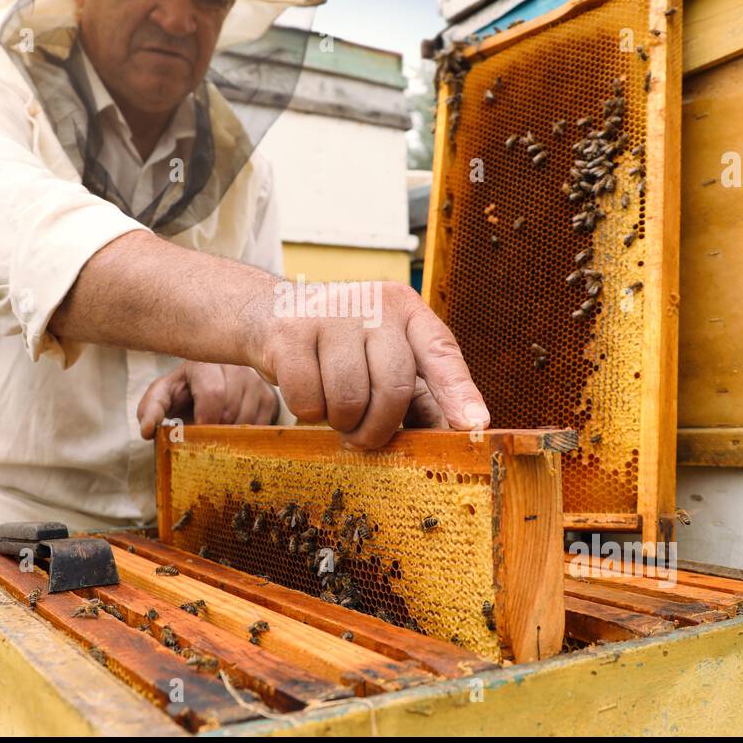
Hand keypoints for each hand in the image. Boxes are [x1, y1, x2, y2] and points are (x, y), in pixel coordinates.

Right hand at [51, 233, 488, 449]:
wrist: (267, 313)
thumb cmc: (338, 346)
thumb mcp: (380, 353)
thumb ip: (416, 389)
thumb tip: (454, 434)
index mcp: (404, 308)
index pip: (440, 351)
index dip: (459, 392)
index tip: (474, 426)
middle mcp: (372, 303)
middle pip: (393, 386)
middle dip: (380, 427)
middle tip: (365, 438)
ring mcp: (328, 315)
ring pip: (349, 399)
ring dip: (340, 421)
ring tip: (332, 408)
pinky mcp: (287, 333)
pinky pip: (308, 401)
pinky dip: (306, 413)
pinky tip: (304, 393)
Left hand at [136, 361, 279, 439]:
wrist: (205, 388)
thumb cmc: (182, 394)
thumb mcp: (162, 397)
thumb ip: (151, 410)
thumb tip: (148, 430)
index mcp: (205, 362)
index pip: (213, 393)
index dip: (205, 419)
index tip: (198, 431)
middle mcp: (235, 365)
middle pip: (230, 412)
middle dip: (214, 430)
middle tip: (204, 435)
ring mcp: (255, 380)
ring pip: (247, 421)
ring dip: (229, 435)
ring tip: (217, 430)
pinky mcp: (269, 396)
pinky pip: (261, 425)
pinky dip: (245, 435)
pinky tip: (233, 429)